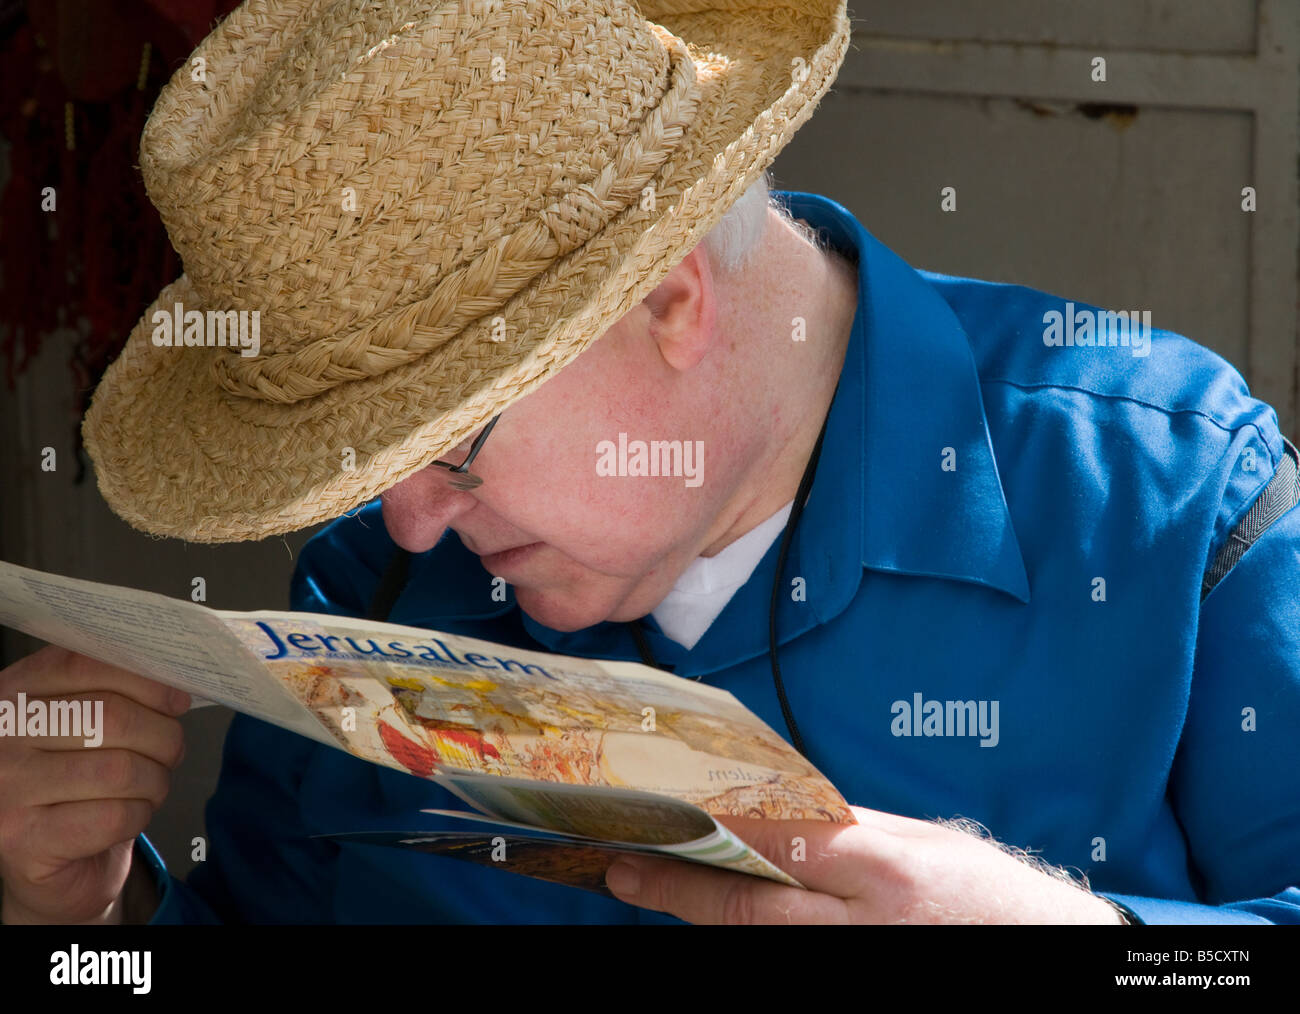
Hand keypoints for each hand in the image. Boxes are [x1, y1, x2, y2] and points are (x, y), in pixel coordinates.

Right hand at [0, 646, 188, 923]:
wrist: (48, 863)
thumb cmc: (74, 783)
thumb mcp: (80, 722)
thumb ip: (112, 690)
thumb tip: (172, 686)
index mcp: (14, 693)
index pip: (85, 664)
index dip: (146, 682)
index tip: (175, 701)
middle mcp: (1, 737)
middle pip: (112, 718)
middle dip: (163, 737)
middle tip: (170, 752)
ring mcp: (7, 790)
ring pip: (119, 770)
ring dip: (155, 780)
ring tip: (151, 785)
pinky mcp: (24, 840)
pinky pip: (113, 816)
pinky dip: (140, 815)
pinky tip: (131, 815)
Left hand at [604, 805, 1124, 923]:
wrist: (1037, 949)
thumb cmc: (984, 893)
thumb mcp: (919, 840)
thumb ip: (843, 830)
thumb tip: (768, 815)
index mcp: (883, 867)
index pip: (777, 842)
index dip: (708, 831)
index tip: (660, 817)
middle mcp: (862, 924)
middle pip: (748, 911)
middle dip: (675, 891)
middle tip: (622, 872)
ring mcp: (853, 962)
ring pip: (754, 944)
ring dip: (700, 917)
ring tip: (652, 887)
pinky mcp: (849, 980)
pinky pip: (779, 962)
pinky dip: (744, 940)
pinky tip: (713, 919)